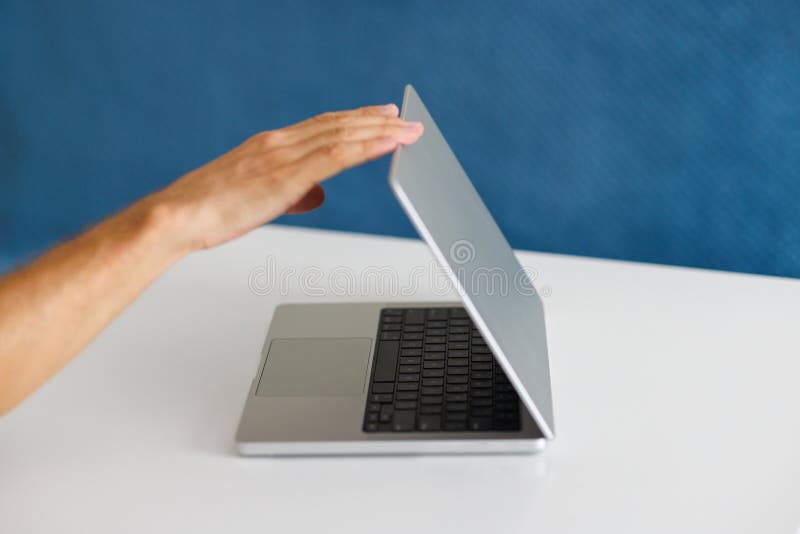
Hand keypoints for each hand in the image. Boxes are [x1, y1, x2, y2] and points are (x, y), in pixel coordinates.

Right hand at [148, 103, 422, 254]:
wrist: (177, 217)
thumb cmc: (209, 211)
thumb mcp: (257, 199)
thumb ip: (292, 194)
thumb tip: (318, 196)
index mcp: (270, 145)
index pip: (322, 125)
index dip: (354, 119)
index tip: (378, 116)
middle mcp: (279, 142)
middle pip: (338, 125)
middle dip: (375, 122)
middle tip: (404, 119)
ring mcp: (283, 155)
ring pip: (342, 136)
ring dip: (380, 132)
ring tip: (408, 131)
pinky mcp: (286, 176)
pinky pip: (335, 157)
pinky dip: (365, 148)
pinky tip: (387, 145)